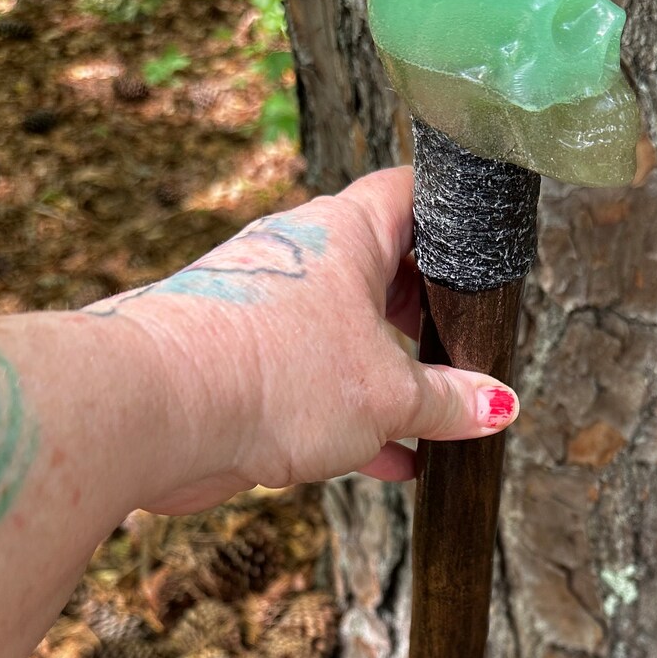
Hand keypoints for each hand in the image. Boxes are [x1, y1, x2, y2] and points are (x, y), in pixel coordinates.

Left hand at [98, 167, 520, 512]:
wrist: (157, 411)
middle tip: (461, 350)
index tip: (483, 256)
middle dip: (422, 315)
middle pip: (379, 270)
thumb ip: (449, 401)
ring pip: (343, 335)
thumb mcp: (389, 396)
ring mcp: (266, 311)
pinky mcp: (239, 363)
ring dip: (386, 376)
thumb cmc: (275, 374)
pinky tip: (389, 462)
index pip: (410, 196)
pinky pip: (309, 383)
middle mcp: (301, 259)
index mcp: (345, 234)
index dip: (453, 218)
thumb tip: (498, 407)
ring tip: (431, 418)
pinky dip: (349, 416)